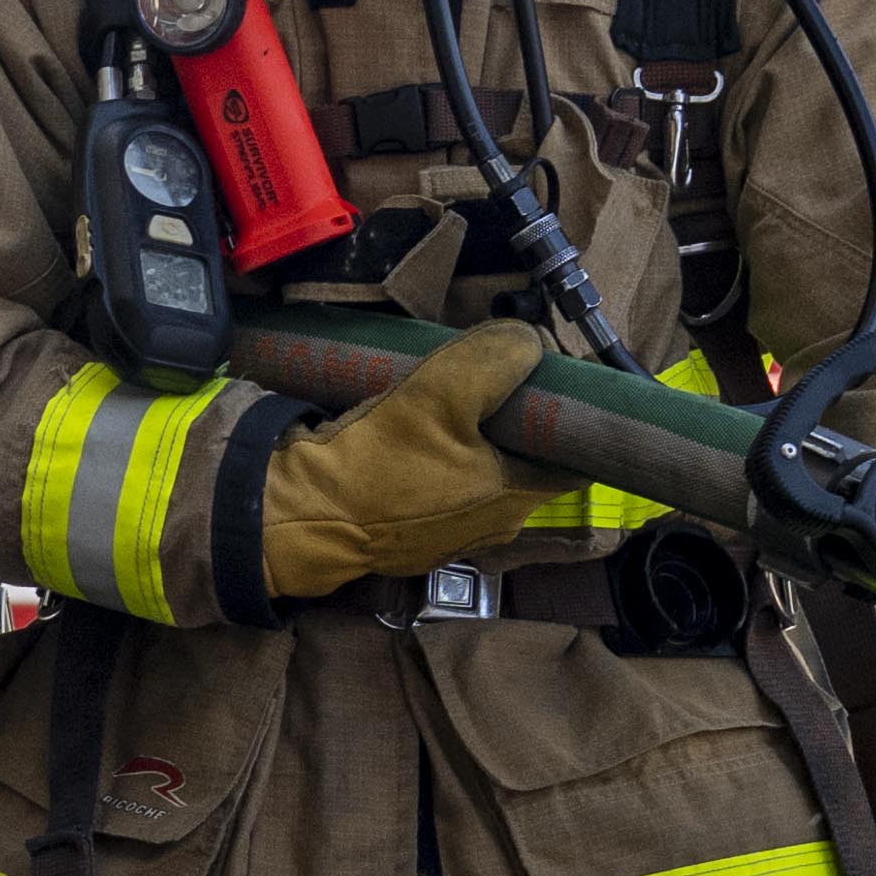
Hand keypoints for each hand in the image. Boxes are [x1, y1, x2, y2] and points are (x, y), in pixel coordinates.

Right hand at [257, 319, 567, 597]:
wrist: (301, 517)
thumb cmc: (377, 465)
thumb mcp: (440, 395)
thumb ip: (493, 361)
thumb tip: (528, 341)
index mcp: (516, 499)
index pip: (574, 458)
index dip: (569, 416)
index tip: (554, 378)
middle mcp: (496, 525)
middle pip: (527, 461)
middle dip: (516, 420)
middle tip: (494, 374)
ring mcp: (454, 533)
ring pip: (484, 472)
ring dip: (474, 438)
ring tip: (451, 396)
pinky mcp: (416, 533)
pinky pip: (445, 487)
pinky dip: (441, 458)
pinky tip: (419, 431)